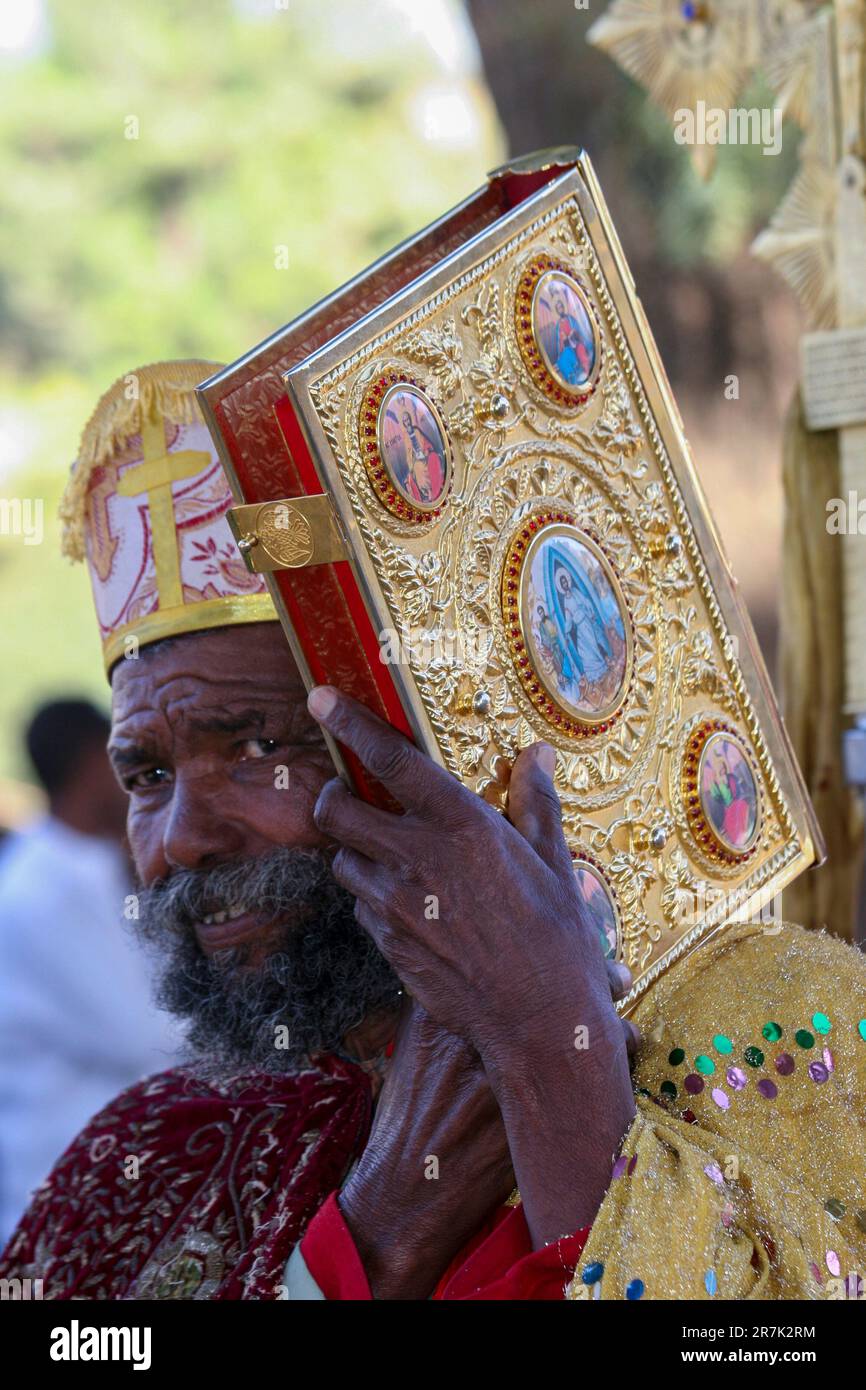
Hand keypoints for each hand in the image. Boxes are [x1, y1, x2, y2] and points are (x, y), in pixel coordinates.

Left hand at [308, 685, 637, 1245]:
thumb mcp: (556, 864)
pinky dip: (373, 897)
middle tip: (352, 795)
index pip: (391, 760)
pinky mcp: (385, 943)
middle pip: (335, 810)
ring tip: (396, 858)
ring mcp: (393, 904)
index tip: (320, 696)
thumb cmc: (559, 939)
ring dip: (356, 851)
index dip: (351, 723)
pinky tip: (413, 907)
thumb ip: (535, 803)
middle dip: (333, 796)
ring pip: (342, 860)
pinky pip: (361, 906)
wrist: (539, 1024)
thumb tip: (536, 754)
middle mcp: (416, 857)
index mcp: (461, 825)